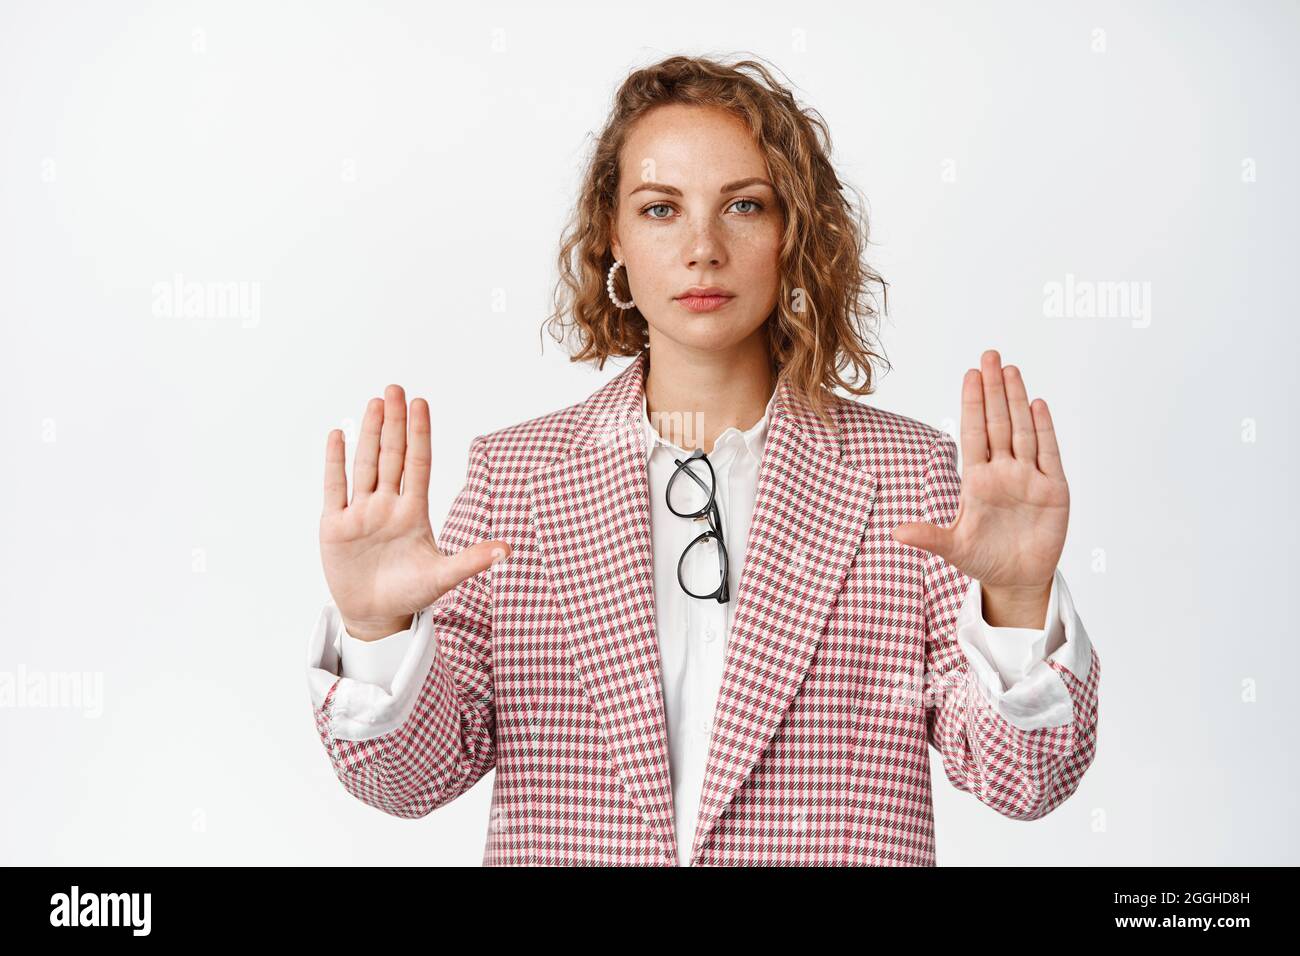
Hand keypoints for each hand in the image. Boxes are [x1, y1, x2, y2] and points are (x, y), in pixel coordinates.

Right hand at [320, 385, 510, 640]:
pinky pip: (335, 487)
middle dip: (393, 423)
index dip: (419, 434)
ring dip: (369, 434)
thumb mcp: (443, 576)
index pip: (418, 464)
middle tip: (396, 389)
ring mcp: (361, 513)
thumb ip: (472, 560)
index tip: (421, 404)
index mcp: (414, 512)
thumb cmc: (411, 593)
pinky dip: (335, 462)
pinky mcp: (336, 526)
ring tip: (374, 403)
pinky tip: (339, 435)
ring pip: (365, 465)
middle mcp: (388, 505)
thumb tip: (508, 549)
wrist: (376, 615)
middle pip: (391, 456)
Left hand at [892, 350, 1067, 624]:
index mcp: (977, 480)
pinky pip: (1048, 454)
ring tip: (1012, 370)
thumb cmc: (983, 559)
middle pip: (998, 423)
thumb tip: (895, 533)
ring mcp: (1029, 478)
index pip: (973, 433)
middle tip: (990, 355)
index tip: (970, 374)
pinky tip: (1038, 405)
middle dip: (994, 390)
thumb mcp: (953, 548)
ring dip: (1017, 401)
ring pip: (1023, 431)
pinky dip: (1044, 430)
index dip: (972, 404)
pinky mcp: (1054, 490)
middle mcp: (1003, 471)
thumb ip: (928, 537)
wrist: (1018, 579)